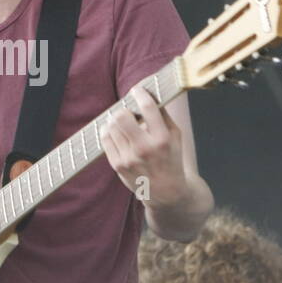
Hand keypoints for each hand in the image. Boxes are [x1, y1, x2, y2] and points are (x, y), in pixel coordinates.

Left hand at [100, 85, 186, 206]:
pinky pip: (105, 139)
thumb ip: (164, 115)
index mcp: (162, 139)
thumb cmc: (172, 158)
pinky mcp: (118, 165)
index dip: (140, 94)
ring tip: (122, 122)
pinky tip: (115, 131)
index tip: (137, 90)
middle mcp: (145, 149)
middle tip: (127, 111)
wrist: (167, 192)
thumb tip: (150, 93)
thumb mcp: (176, 136)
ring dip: (115, 120)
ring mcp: (129, 158)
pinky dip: (108, 130)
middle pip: (122, 117)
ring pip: (111, 126)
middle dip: (123, 109)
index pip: (148, 108)